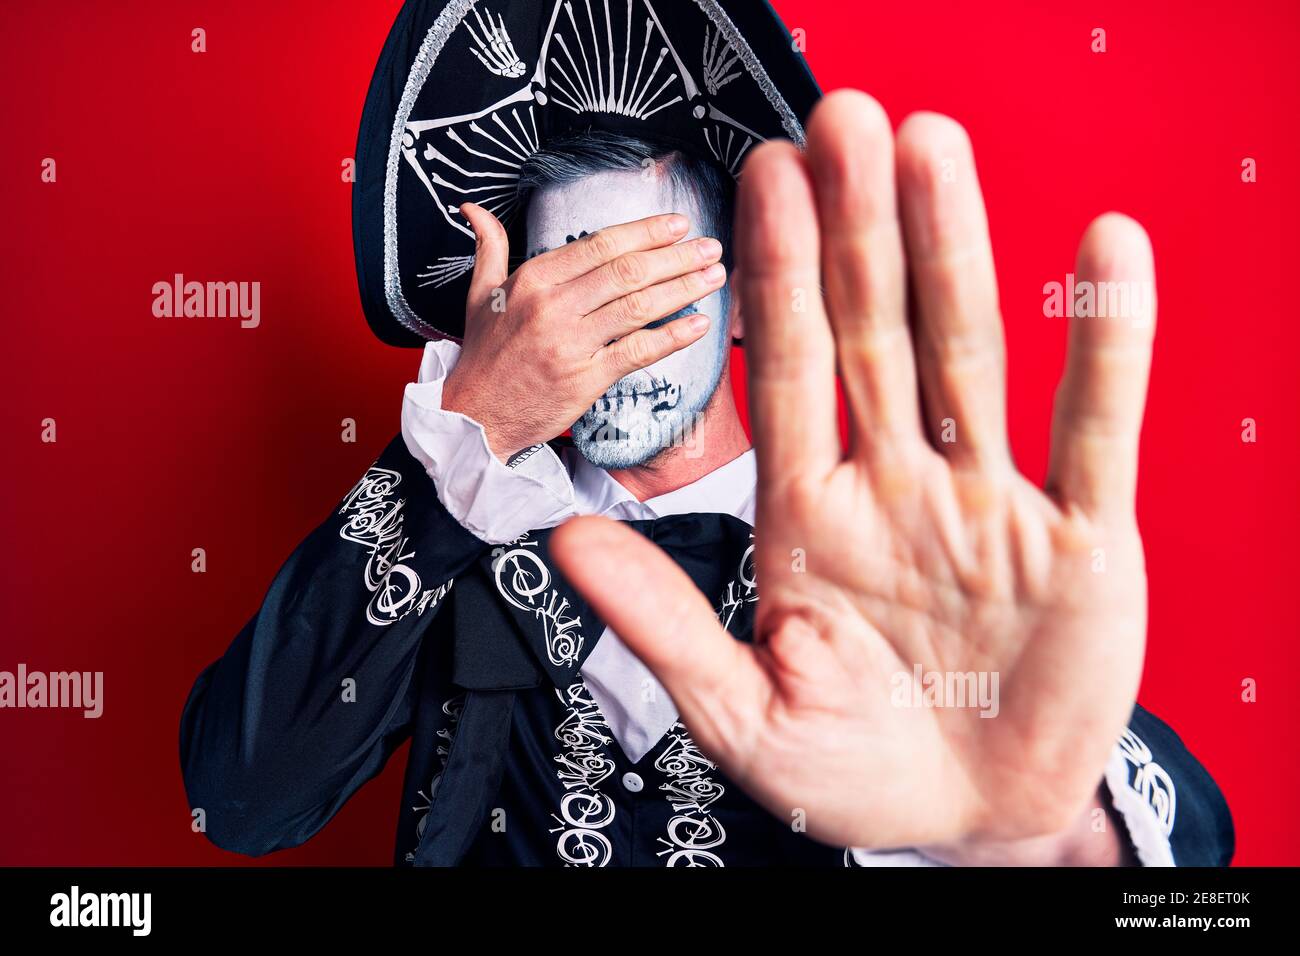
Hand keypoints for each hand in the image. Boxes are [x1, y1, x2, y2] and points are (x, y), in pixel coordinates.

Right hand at [441, 203, 726, 460]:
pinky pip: (639, 351)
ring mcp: (571, 344)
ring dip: (683, 288)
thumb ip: (490, 248)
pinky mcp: (586, 379)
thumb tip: (474, 209)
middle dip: (676, 256)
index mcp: (534, 279)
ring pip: (638, 307)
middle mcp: (554, 306)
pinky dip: (673, 337)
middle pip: (627, 272)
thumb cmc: (484, 357)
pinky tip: (700, 324)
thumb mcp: (479, 295)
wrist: (476, 418)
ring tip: (715, 276)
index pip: (600, 246)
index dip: (645, 232)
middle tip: (711, 246)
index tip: (678, 224)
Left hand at [551, 90, 1155, 853]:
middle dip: (858, 230)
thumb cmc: (847, 777)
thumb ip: (663, 620)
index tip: (760, 180)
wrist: (963, 829)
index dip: (774, 275)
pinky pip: (1096, 425)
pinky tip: (1106, 247)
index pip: (789, 371)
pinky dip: (1108, 341)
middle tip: (842, 117)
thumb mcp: (739, 711)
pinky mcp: (1082, 537)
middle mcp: (897, 486)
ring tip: (935, 147)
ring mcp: (989, 503)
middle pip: (875, 333)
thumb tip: (562, 536)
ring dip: (957, 249)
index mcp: (810, 518)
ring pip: (971, 353)